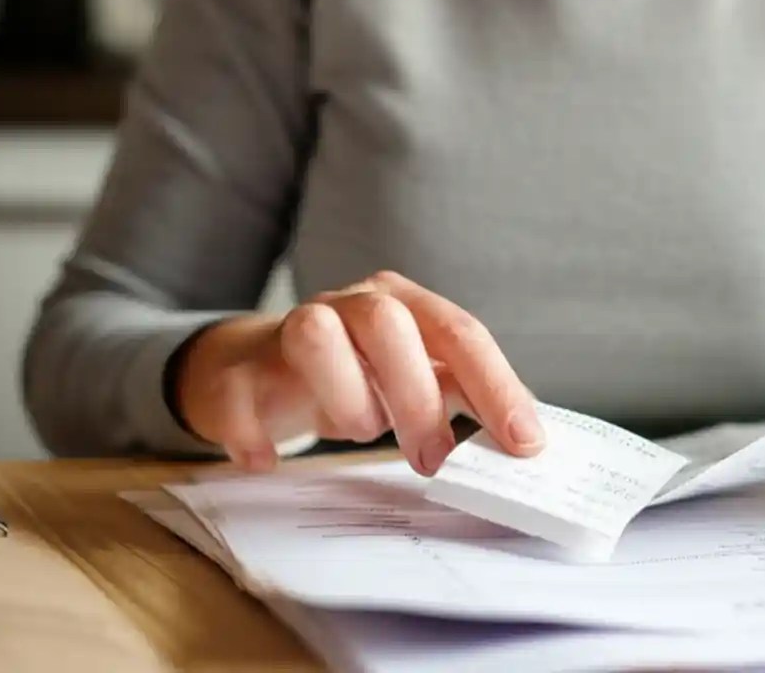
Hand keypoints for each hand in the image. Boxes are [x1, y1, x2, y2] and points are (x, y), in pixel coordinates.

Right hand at [175, 271, 544, 474]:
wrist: (249, 368)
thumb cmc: (351, 376)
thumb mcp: (414, 379)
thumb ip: (462, 395)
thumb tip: (525, 438)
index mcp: (403, 304)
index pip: (459, 333)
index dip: (496, 386)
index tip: (524, 442)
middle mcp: (349, 305)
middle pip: (388, 325)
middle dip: (418, 399)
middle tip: (433, 459)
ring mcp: (287, 328)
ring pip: (314, 334)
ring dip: (345, 398)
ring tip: (357, 433)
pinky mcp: (238, 369)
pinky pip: (242, 393)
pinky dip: (259, 434)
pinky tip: (270, 460)